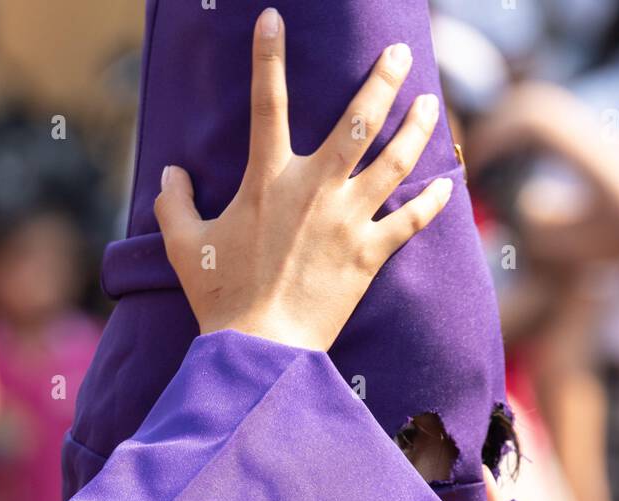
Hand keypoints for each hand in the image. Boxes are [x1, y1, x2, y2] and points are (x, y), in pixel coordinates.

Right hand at [154, 7, 452, 351]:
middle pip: (358, 122)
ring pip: (393, 163)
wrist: (263, 348)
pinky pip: (408, 222)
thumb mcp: (184, 246)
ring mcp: (347, 222)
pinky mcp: (368, 256)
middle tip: (400, 55)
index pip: (269, 104)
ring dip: (415, 130)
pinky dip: (431, 204)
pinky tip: (447, 186)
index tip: (273, 19)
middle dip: (382, 81)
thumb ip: (173, 201)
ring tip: (431, 105)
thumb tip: (171, 173)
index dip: (269, 57)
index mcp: (268, 180)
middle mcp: (315, 190)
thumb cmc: (221, 299)